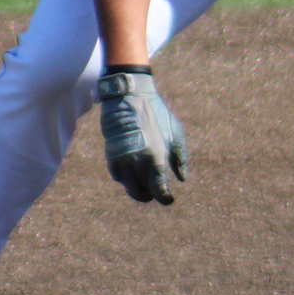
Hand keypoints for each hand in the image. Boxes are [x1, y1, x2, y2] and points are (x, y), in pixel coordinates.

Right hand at [97, 65, 188, 203]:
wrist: (131, 95)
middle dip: (150, 195)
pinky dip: (125, 178)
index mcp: (156, 158)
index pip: (159, 190)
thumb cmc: (157, 113)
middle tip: (156, 192)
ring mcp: (122, 158)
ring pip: (128, 186)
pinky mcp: (111, 153)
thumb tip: (182, 178)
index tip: (169, 199)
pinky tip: (133, 173)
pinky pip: (117, 174)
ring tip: (145, 184)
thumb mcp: (176, 133)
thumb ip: (180, 157)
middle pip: (142, 191)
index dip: (165, 198)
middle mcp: (138, 161)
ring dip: (137, 188)